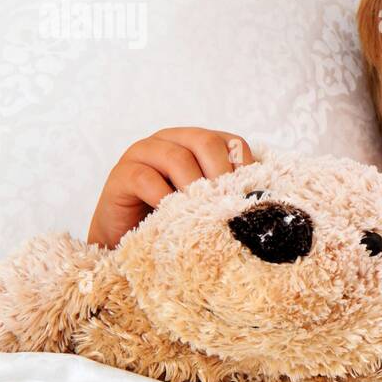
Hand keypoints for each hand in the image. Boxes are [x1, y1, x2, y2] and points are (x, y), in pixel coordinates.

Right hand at [87, 127, 255, 248]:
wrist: (130, 241)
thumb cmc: (174, 220)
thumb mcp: (207, 203)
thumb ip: (227, 194)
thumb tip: (260, 200)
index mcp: (198, 143)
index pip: (231, 142)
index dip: (244, 167)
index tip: (249, 196)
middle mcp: (172, 140)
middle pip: (205, 141)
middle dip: (220, 173)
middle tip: (225, 203)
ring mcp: (144, 153)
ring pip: (177, 158)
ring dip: (193, 187)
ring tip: (201, 212)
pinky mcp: (122, 173)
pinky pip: (145, 178)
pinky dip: (163, 197)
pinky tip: (172, 216)